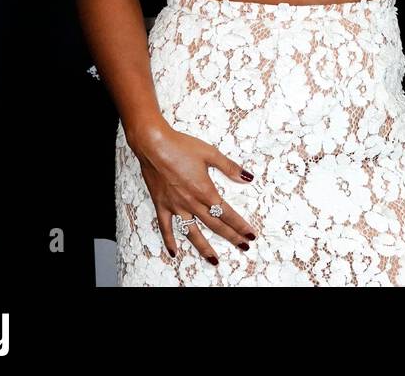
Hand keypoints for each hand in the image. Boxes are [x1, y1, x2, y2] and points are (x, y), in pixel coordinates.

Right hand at [128, 123, 257, 263]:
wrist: (154, 145)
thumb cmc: (181, 146)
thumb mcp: (210, 154)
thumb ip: (230, 168)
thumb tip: (248, 178)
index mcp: (205, 191)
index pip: (227, 213)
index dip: (240, 225)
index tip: (251, 235)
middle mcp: (192, 202)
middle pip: (215, 225)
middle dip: (231, 237)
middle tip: (243, 247)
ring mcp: (176, 206)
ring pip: (192, 232)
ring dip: (204, 248)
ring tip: (214, 260)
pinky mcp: (162, 205)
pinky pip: (166, 228)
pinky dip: (170, 241)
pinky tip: (174, 253)